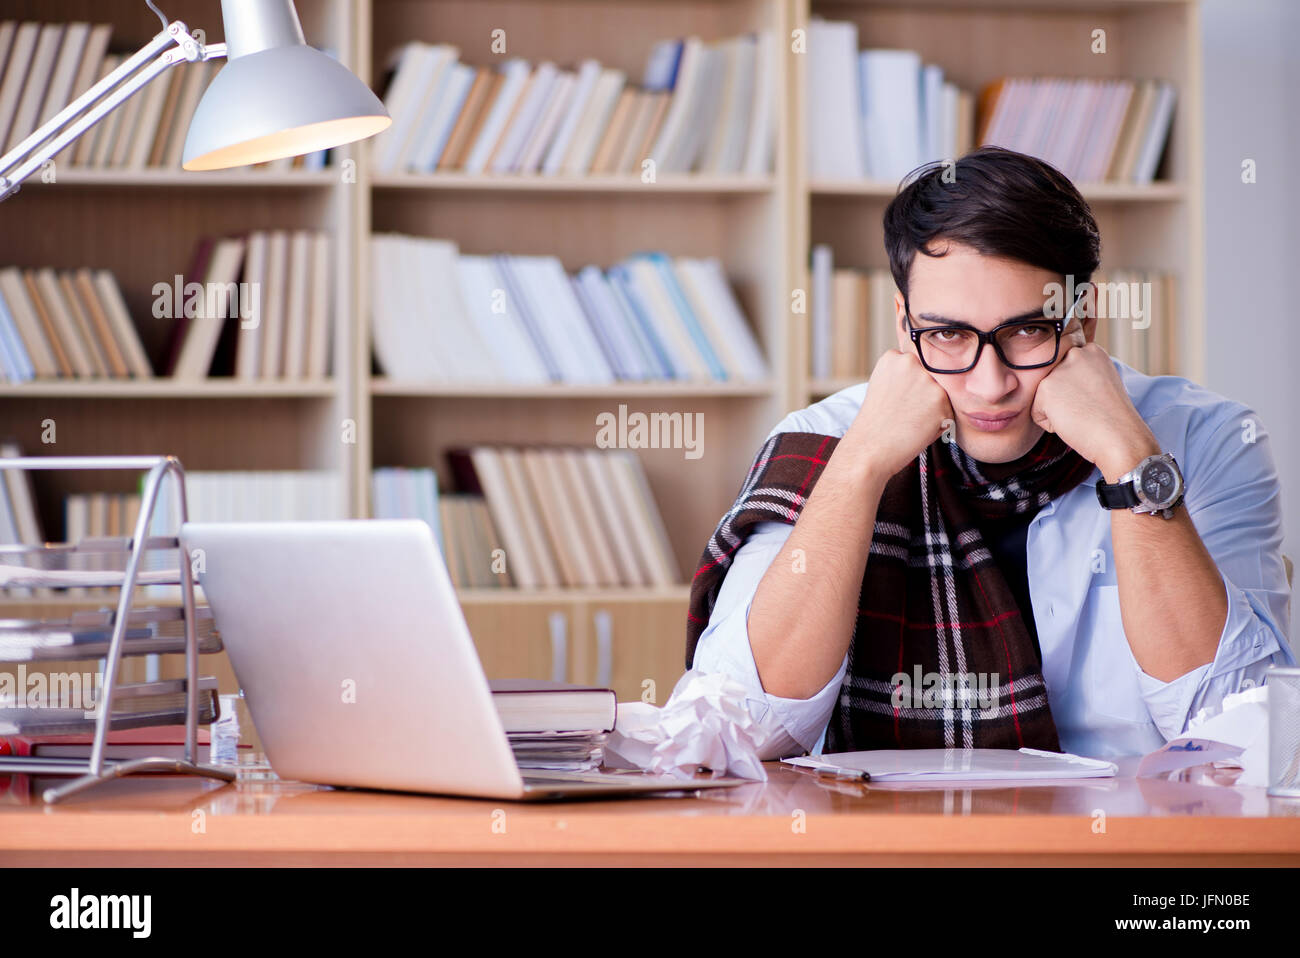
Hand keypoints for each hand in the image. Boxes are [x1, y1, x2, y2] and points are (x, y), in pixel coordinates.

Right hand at [846, 348, 955, 479]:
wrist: (870, 449)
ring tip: (910, 421)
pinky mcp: (941, 400)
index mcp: (893, 357)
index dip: (910, 385)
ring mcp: (927, 380)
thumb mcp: (882, 386)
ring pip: (941, 394)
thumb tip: (930, 376)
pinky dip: (939, 423)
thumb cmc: (875, 424)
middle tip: (905, 412)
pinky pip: (949, 411)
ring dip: (933, 408)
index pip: (916, 365)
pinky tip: (918, 429)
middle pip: (931, 377)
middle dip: (924, 393)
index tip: (899, 398)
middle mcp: (910, 363)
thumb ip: (903, 375)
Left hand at [1030, 341, 1157, 477]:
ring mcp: (1059, 370)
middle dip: (1065, 399)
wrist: (1119, 437)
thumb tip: (1064, 382)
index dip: (1078, 391)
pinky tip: (1073, 422)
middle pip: (1053, 382)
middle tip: (1087, 408)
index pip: (1067, 371)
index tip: (1094, 399)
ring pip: (1044, 397)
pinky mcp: (1046, 388)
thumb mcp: (1103, 383)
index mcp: (1091, 351)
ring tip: (1081, 414)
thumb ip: (1083, 374)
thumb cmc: (1112, 418)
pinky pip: (1037, 413)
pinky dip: (1051, 424)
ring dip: (1058, 412)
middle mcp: (1074, 354)